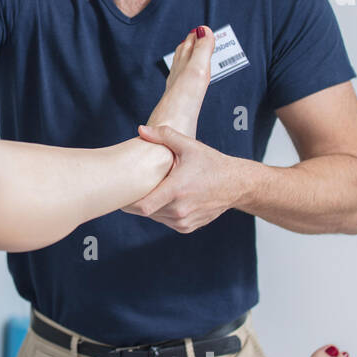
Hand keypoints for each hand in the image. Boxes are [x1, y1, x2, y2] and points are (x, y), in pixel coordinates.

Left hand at [122, 124, 244, 232]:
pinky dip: (161, 212)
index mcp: (176, 191)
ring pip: (155, 217)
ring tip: (149, 191)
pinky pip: (165, 221)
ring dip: (149, 207)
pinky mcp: (187, 227)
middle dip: (136, 202)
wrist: (236, 185)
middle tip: (128, 189)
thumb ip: (164, 136)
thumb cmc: (211, 163)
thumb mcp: (189, 146)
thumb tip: (141, 129)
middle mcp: (180, 210)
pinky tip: (164, 199)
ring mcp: (184, 221)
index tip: (121, 193)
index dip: (128, 202)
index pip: (143, 206)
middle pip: (145, 212)